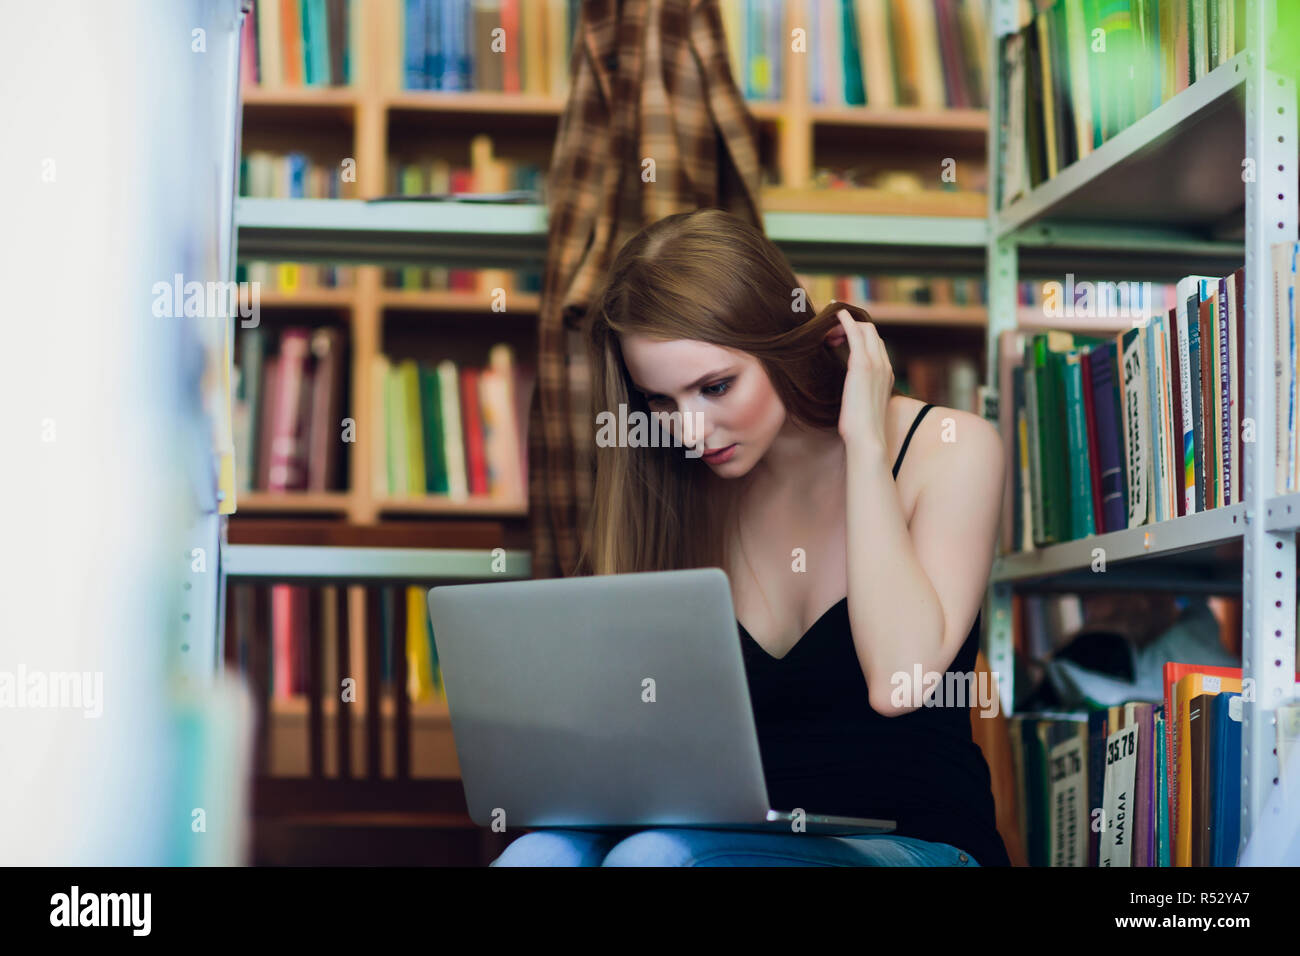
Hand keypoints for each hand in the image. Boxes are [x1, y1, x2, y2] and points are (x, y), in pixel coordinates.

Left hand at [827, 307, 892, 449]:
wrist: (867, 438)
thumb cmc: (861, 428)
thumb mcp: (862, 405)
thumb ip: (858, 392)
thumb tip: (848, 392)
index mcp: (886, 374)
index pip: (875, 344)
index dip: (858, 336)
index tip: (839, 336)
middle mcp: (884, 365)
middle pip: (871, 332)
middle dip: (852, 324)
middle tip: (831, 326)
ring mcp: (875, 363)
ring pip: (865, 329)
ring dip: (846, 322)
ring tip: (828, 321)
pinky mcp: (862, 365)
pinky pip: (855, 333)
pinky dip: (845, 320)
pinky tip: (835, 314)